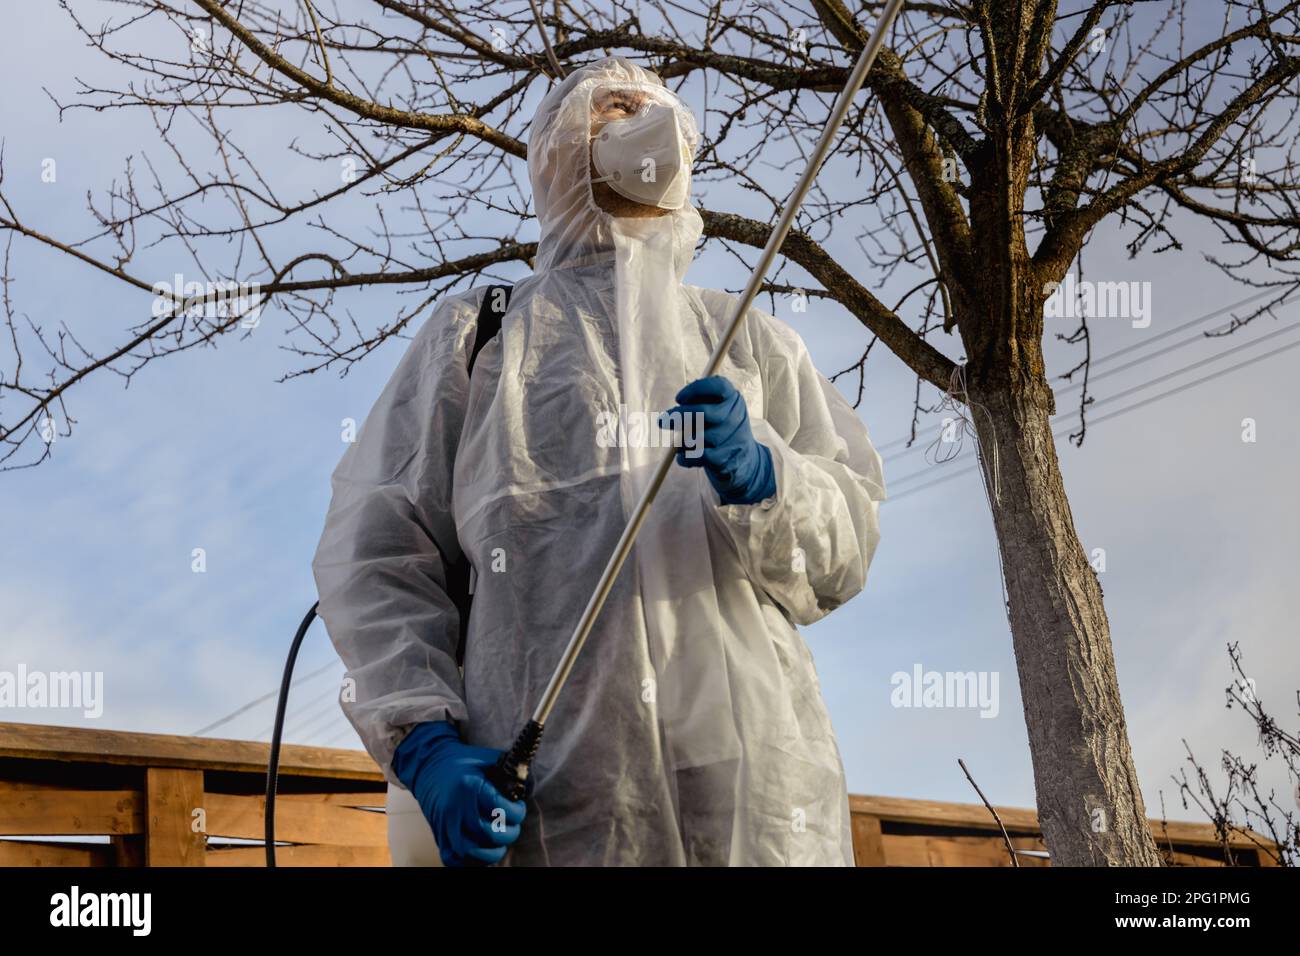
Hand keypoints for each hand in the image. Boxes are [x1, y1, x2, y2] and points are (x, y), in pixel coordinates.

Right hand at [391, 721, 527, 866]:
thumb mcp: (487, 759)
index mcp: (469, 787)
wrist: (427, 765)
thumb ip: (511, 770)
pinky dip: (471, 862)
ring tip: (500, 841)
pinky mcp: (438, 836)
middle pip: (490, 834)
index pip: (501, 810)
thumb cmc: (460, 762)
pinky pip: (454, 860)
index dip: (518, 811)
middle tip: (512, 824)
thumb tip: (529, 786)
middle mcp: (456, 808)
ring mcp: (445, 825)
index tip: (519, 806)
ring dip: (492, 852)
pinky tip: (482, 850)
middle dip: (509, 833)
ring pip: (472, 853)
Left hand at [660, 375, 775, 505]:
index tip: (679, 398)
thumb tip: (672, 414)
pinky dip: (684, 458)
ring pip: (696, 437)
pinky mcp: (725, 459)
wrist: (744, 460)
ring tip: (681, 444)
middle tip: (662, 421)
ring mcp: (733, 439)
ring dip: (682, 441)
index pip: (718, 386)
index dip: (695, 390)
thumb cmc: (720, 429)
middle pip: (703, 412)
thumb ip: (697, 403)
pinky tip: (682, 457)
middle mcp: (736, 416)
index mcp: (733, 398)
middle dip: (678, 416)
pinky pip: (696, 456)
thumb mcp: (715, 410)